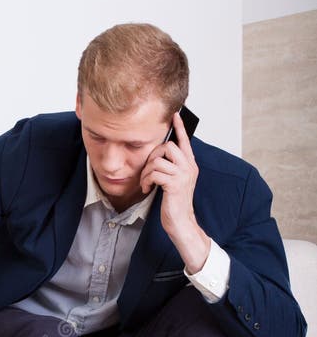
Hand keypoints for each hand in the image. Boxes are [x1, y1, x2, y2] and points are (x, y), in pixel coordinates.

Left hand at [140, 111, 208, 273]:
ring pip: (158, 160)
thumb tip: (158, 155)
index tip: (175, 114)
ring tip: (146, 183)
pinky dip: (146, 180)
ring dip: (146, 172)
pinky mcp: (174, 184)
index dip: (179, 127)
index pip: (184, 141)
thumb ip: (171, 167)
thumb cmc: (174, 203)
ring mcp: (183, 175)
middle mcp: (189, 167)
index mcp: (190, 164)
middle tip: (147, 171)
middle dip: (152, 157)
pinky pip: (154, 173)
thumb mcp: (174, 181)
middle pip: (167, 146)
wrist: (180, 222)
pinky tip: (146, 189)